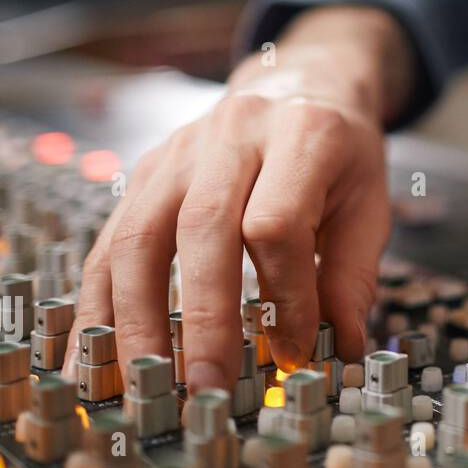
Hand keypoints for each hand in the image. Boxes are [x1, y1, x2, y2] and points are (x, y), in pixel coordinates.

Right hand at [63, 7, 411, 392]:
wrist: (302, 82)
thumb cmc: (339, 149)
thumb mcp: (370, 202)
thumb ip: (354, 276)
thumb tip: (341, 347)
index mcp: (302, 135)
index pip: (276, 224)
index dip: (284, 296)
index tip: (293, 351)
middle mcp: (234, 134)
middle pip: (202, 228)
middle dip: (203, 317)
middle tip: (208, 385)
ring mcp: (181, 150)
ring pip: (140, 234)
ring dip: (137, 317)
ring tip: (144, 382)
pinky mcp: (146, 170)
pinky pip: (111, 239)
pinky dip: (100, 301)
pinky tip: (97, 351)